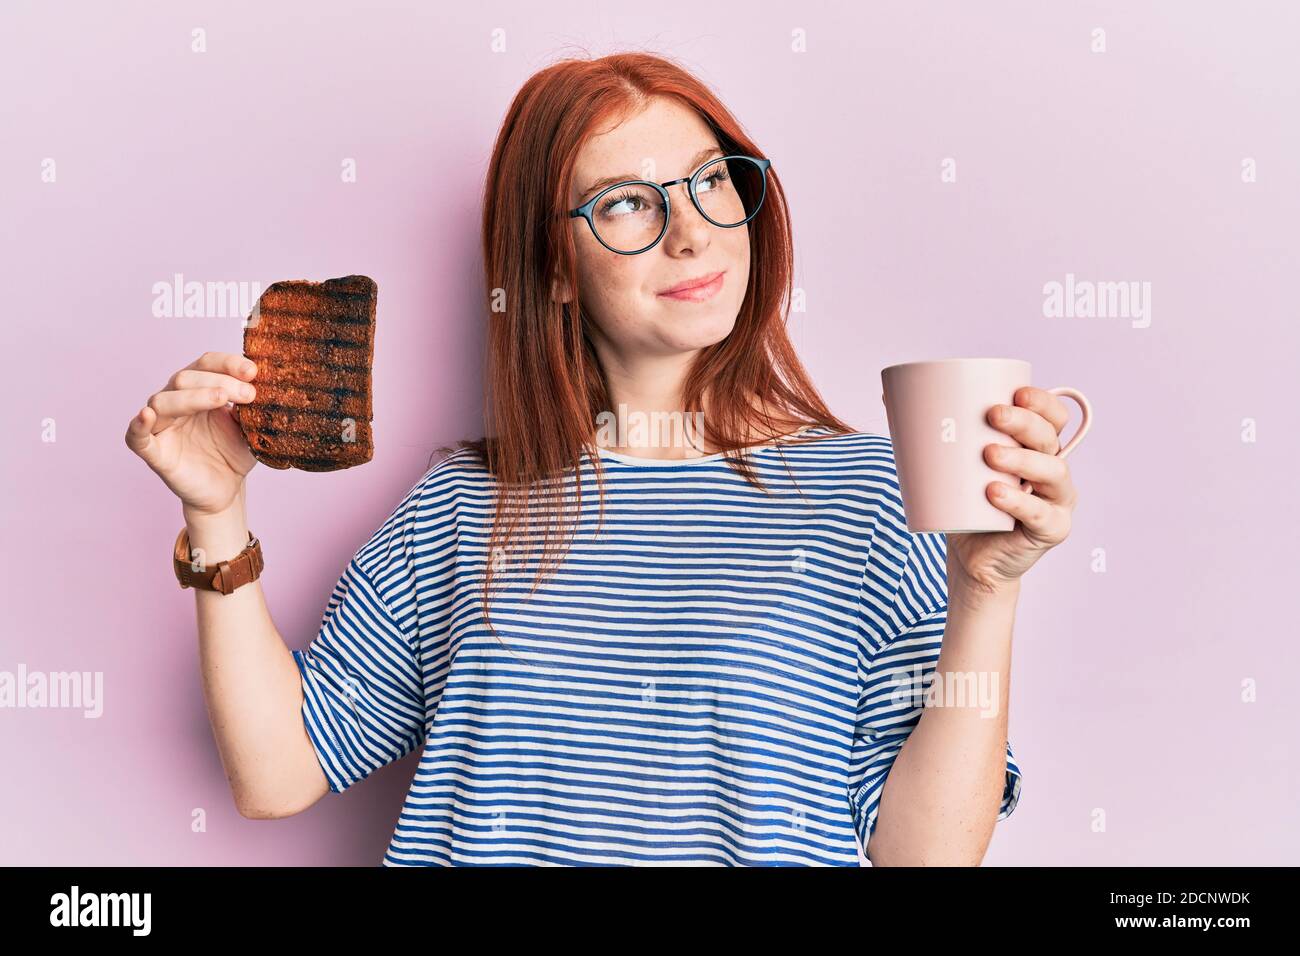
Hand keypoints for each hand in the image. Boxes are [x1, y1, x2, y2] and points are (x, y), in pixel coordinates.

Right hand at [124, 352, 259, 516]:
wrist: (227, 489)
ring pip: (163, 401)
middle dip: (219, 381)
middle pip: (185, 378)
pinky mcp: (154, 451)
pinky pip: (136, 436)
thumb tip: (264, 385)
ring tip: (221, 399)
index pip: (206, 364)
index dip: (228, 363)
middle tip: (250, 395)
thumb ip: (250, 406)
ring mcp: (162, 426)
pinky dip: (138, 424)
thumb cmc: (234, 452)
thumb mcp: (250, 426)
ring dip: (193, 397)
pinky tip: (146, 415)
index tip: (253, 371)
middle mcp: (176, 401)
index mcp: (199, 389)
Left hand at [946, 387, 1079, 599]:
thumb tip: (889, 398)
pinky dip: (1019, 502)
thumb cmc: (966, 506)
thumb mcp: (952, 467)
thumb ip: (932, 434)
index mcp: (1035, 448)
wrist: (972, 559)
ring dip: (1023, 459)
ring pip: (1053, 471)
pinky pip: (1041, 514)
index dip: (1041, 401)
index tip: (1016, 393)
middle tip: (992, 415)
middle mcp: (1053, 470)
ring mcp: (1056, 501)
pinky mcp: (1052, 529)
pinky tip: (995, 493)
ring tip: (990, 454)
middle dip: (1024, 422)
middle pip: (1049, 437)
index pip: (1052, 416)